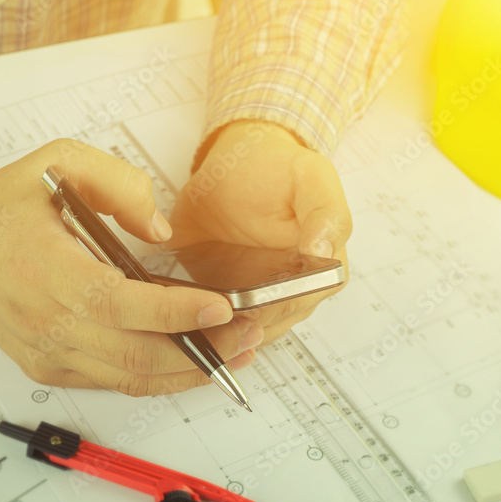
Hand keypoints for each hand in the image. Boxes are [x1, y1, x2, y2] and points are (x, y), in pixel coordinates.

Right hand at [0, 139, 261, 395]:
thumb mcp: (58, 161)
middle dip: (203, 350)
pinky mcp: (50, 370)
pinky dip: (160, 375)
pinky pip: (115, 381)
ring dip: (190, 372)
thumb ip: (117, 184)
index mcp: (44, 271)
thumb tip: (162, 232)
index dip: (174, 313)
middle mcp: (44, 323)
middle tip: (251, 334)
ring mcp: (47, 354)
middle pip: (134, 354)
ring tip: (241, 352)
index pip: (117, 304)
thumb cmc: (3, 205)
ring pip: (130, 379)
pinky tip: (197, 360)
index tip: (222, 308)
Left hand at [169, 121, 350, 343]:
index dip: (272, 308)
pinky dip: (192, 326)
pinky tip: (175, 316)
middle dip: (236, 327)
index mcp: (321, 272)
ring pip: (235, 336)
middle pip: (265, 328)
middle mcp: (291, 295)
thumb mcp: (310, 177)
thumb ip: (325, 213)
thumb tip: (323, 252)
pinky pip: (207, 326)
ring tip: (188, 318)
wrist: (236, 165)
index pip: (299, 304)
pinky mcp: (219, 301)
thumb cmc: (277, 169)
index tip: (247, 304)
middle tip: (209, 313)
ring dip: (214, 333)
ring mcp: (254, 302)